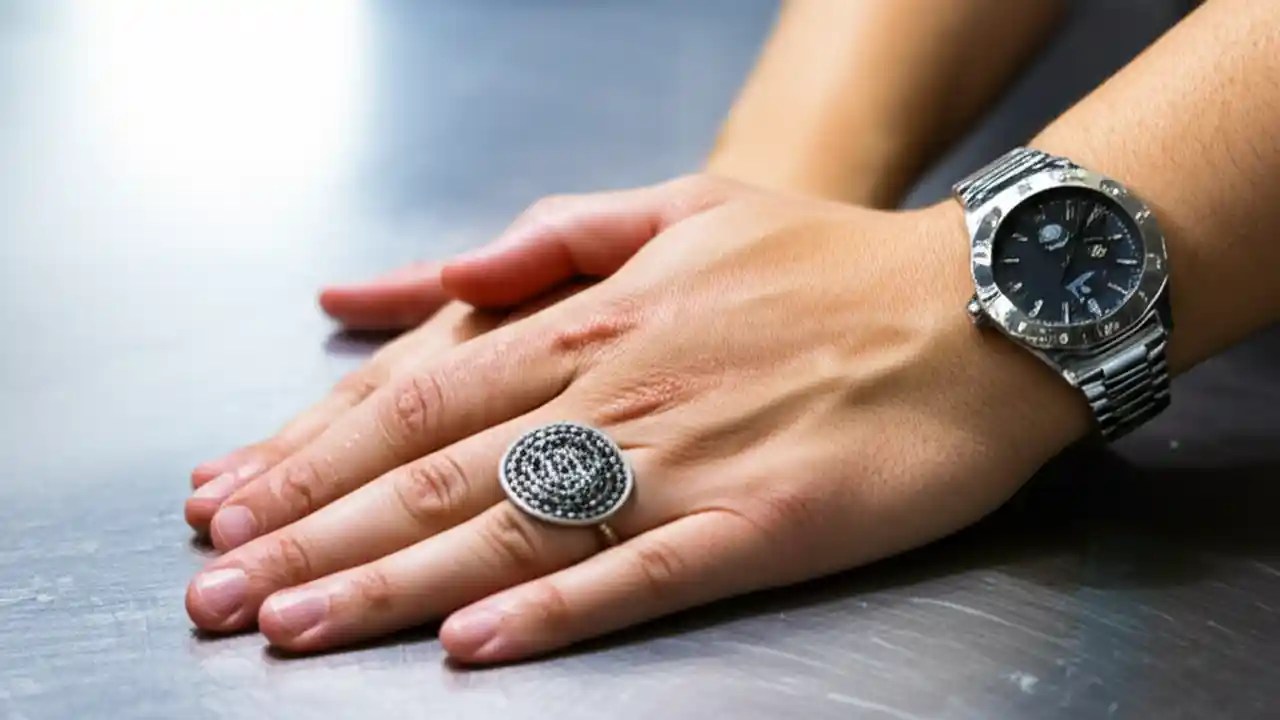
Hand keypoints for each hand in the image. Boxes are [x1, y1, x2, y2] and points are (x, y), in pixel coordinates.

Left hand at [184, 175, 1089, 662]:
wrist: (980, 307)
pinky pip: (640, 576)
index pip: (415, 395)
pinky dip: (552, 612)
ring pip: (510, 529)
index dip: (310, 455)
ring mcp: (686, 464)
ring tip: (290, 633)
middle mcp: (618, 391)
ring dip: (389, 585)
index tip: (228, 503)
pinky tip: (474, 647)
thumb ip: (556, 235)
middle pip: (433, 471)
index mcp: (593, 318)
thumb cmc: (827, 259)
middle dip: (310, 536)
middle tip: (213, 593)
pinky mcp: (760, 528)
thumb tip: (447, 273)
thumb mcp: (684, 203)